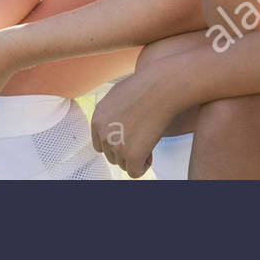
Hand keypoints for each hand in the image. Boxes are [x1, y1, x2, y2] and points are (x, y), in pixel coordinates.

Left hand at [91, 63, 183, 178]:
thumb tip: (113, 123)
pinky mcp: (131, 155)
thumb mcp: (118, 95)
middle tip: (143, 137)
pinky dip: (144, 165)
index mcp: (97, 118)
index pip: (100, 145)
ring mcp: (115, 144)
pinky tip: (151, 150)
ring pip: (124, 164)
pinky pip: (135, 172)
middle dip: (127, 150)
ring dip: (136, 156)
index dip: (116, 144)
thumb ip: (110, 112)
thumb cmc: (146, 87)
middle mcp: (103, 132)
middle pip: (112, 156)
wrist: (161, 88)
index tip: (130, 138)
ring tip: (148, 139)